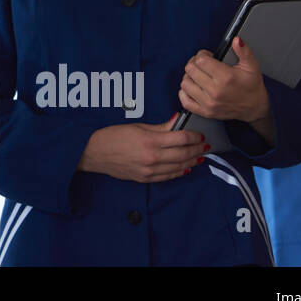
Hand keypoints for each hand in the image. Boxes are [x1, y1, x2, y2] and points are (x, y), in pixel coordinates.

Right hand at [77, 117, 205, 182]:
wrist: (94, 153)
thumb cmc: (113, 136)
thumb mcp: (137, 126)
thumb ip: (160, 127)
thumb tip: (177, 121)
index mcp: (151, 141)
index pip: (181, 138)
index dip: (194, 137)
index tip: (200, 135)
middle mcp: (153, 157)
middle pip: (183, 154)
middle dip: (197, 150)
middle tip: (206, 146)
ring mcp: (150, 170)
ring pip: (178, 167)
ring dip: (192, 161)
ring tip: (200, 157)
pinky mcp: (145, 179)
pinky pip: (168, 176)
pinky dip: (179, 172)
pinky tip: (186, 168)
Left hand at [179, 37, 269, 123]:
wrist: (255, 108)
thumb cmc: (252, 86)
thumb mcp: (251, 66)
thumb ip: (244, 51)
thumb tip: (237, 40)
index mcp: (226, 78)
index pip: (200, 60)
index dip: (202, 54)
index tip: (208, 56)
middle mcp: (215, 91)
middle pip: (190, 70)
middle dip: (194, 63)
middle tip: (202, 64)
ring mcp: (209, 103)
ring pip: (185, 84)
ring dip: (189, 77)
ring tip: (199, 75)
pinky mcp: (206, 112)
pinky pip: (185, 101)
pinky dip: (184, 93)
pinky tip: (193, 87)